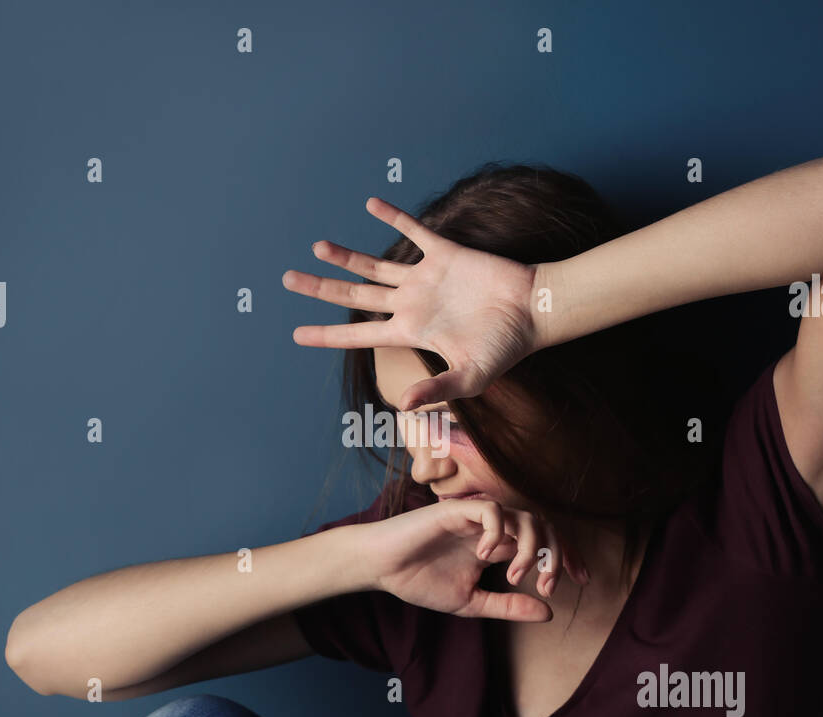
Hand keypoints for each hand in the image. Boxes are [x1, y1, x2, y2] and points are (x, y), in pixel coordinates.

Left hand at [283, 196, 539, 409]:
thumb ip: (437, 390)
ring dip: (345, 257)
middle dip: (321, 289)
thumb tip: (404, 407)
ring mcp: (426, 277)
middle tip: (287, 280)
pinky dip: (393, 218)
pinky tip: (371, 204)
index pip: (359, 335)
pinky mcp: (445, 253)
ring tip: (316, 247)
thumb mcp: (471, 377)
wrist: (534, 312)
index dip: (327, 335)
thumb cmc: (505, 347)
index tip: (296, 335)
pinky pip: (414, 231)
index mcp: (412, 332)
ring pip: (375, 265)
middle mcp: (412, 304)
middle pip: (356, 296)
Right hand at [363, 498, 588, 620]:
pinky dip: (497, 531)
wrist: (381, 568)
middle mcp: (492, 528)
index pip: (544, 541)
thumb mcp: (471, 602)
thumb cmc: (419, 580)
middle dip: (555, 553)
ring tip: (515, 575)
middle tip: (546, 584)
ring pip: (523, 516)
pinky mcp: (456, 510)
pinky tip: (486, 555)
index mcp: (497, 546)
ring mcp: (476, 517)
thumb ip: (507, 606)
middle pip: (542, 526)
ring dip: (529, 547)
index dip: (566, 556)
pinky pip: (491, 510)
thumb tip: (549, 614)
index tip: (581, 580)